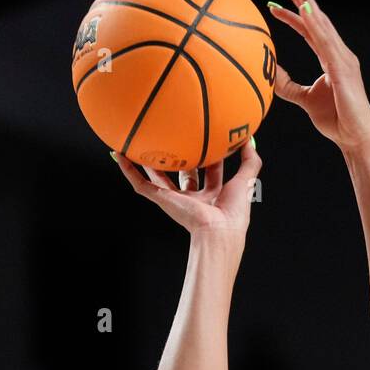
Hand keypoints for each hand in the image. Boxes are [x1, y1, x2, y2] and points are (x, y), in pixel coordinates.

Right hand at [110, 139, 262, 237]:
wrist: (218, 232)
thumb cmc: (234, 214)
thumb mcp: (246, 181)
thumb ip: (250, 161)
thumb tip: (249, 139)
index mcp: (214, 197)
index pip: (211, 173)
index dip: (211, 157)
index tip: (209, 140)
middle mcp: (194, 198)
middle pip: (184, 174)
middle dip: (181, 158)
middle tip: (175, 137)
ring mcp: (176, 200)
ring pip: (159, 178)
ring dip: (149, 162)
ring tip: (140, 143)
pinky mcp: (162, 201)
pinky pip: (140, 185)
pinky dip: (128, 171)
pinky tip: (118, 156)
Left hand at [267, 0, 369, 153]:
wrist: (356, 138)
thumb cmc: (338, 121)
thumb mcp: (306, 100)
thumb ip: (289, 86)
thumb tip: (271, 75)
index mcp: (331, 59)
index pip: (310, 31)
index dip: (294, 15)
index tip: (275, 3)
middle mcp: (339, 54)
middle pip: (317, 19)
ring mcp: (343, 59)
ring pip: (322, 23)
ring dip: (307, 0)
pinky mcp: (342, 68)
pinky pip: (325, 41)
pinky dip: (314, 23)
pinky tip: (304, 8)